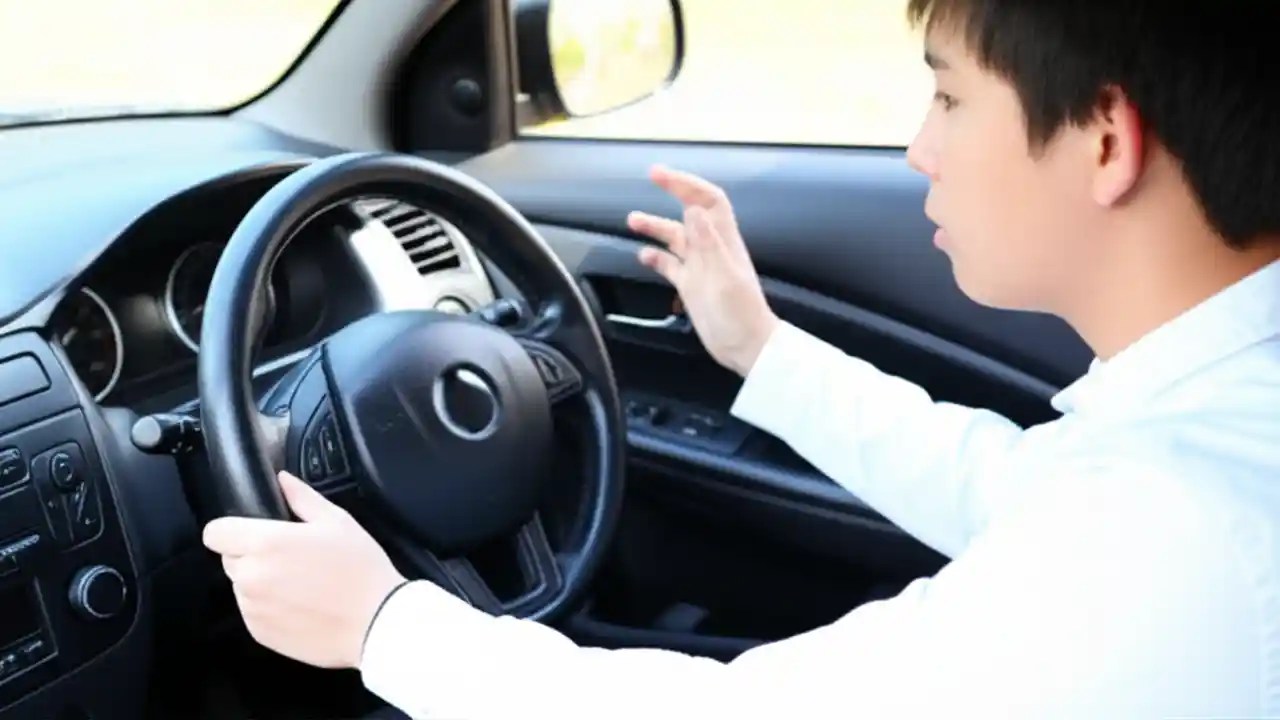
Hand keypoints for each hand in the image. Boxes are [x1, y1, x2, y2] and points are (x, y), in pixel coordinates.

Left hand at [202, 471, 407, 669]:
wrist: (376, 623)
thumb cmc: (360, 570)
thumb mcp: (337, 522)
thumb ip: (302, 497)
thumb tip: (283, 480)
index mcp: (265, 544)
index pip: (215, 532)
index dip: (231, 529)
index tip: (251, 532)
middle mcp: (251, 577)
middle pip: (230, 559)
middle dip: (252, 555)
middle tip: (290, 558)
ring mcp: (253, 608)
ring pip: (242, 586)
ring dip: (261, 582)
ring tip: (301, 584)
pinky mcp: (259, 633)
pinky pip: (253, 612)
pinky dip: (270, 607)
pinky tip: (302, 605)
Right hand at [628, 165, 777, 375]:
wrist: (746, 348)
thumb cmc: (741, 315)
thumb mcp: (724, 277)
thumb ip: (708, 243)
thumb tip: (693, 210)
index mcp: (723, 242)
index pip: (706, 200)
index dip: (686, 183)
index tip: (660, 176)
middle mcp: (711, 250)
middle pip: (690, 212)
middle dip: (672, 192)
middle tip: (650, 179)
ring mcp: (700, 268)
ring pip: (676, 238)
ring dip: (655, 226)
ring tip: (632, 220)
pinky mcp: (691, 286)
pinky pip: (670, 265)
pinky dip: (656, 257)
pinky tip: (642, 255)